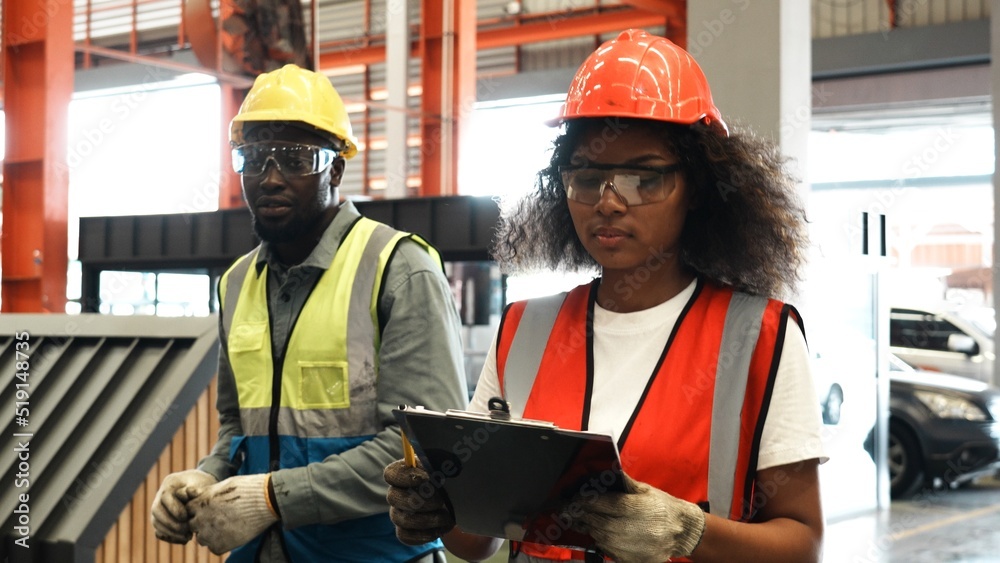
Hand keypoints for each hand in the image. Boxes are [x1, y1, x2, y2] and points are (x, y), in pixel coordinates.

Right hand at [151, 469, 216, 543]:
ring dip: (170, 533)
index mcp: (170, 483)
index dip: (174, 509)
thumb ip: (194, 491)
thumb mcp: (201, 483)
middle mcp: (160, 496)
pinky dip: (170, 537)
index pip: (165, 497)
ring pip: (157, 523)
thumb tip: (186, 500)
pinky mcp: (161, 521)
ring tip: (187, 536)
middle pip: (156, 511)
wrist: (200, 486)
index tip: (186, 517)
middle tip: (186, 530)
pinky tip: (184, 539)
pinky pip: (160, 532)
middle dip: (171, 523)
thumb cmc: (202, 484)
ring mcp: (159, 509)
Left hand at [185, 473, 277, 554]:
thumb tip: (197, 495)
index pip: (189, 510)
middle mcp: (200, 519)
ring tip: (228, 527)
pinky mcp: (221, 545)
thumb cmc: (247, 488)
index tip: (211, 510)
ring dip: (211, 534)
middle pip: (193, 525)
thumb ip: (207, 493)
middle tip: (220, 519)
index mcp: (200, 503)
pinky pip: (214, 548)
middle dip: (203, 523)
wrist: (266, 500)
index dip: (199, 510)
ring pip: (202, 538)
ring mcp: (210, 533)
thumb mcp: (222, 485)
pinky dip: (222, 544)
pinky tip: (233, 534)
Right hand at [384, 459, 454, 544]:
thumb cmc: (447, 481)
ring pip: (401, 519)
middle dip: (420, 500)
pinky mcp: (404, 531)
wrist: (455, 503)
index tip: (426, 478)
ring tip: (446, 517)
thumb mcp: (444, 469)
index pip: (390, 474)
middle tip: (440, 500)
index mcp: (402, 474)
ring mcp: (398, 513)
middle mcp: (396, 494)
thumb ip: (435, 465)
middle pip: (393, 497)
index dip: (404, 476)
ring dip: (426, 519)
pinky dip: (424, 534)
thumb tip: (434, 468)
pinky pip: (406, 536)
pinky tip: (441, 529)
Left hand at [573, 473, 705, 562]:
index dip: (585, 500)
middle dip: (583, 515)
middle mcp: (634, 529)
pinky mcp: (633, 559)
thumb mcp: (645, 490)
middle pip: (598, 522)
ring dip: (591, 528)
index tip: (576, 498)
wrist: (682, 531)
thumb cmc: (664, 508)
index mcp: (637, 508)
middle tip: (574, 509)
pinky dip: (602, 541)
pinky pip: (609, 551)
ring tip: (588, 520)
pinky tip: (603, 533)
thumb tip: (602, 476)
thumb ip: (622, 483)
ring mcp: (633, 547)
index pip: (603, 504)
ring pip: (600, 538)